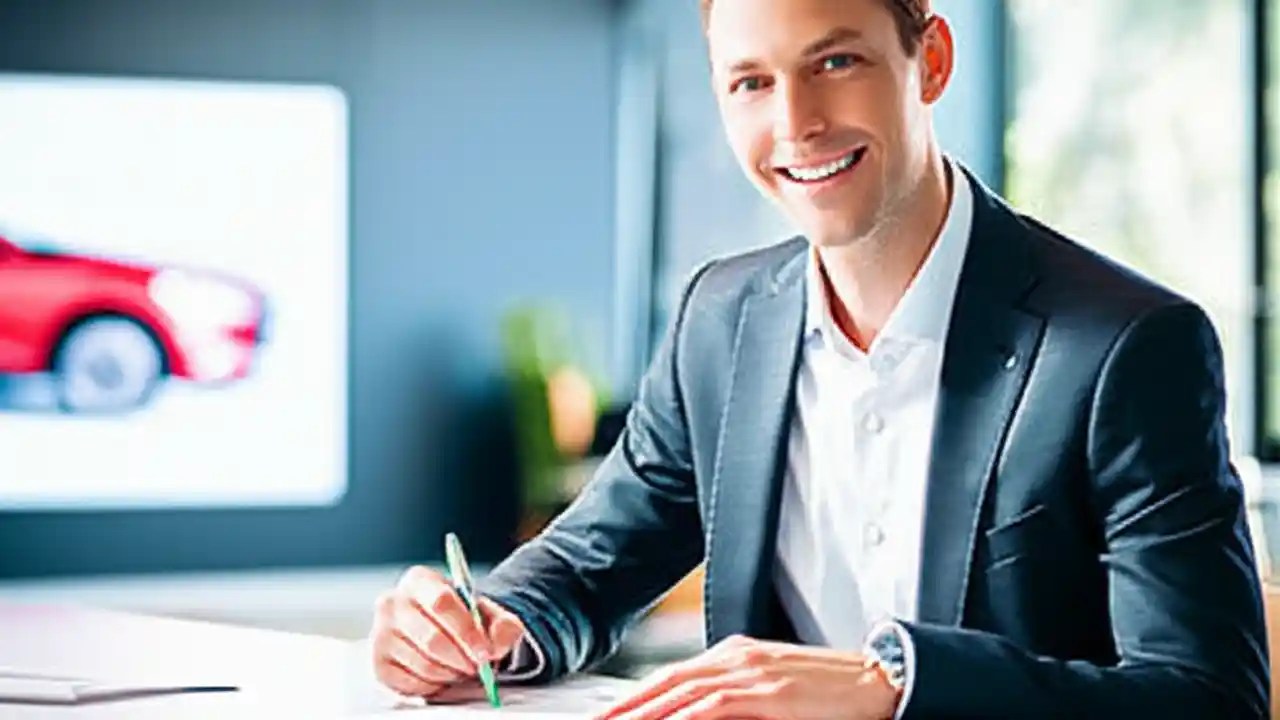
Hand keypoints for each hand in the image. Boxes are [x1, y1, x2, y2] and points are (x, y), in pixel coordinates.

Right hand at [370, 565, 527, 696]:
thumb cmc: (463, 618)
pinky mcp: (378, 662)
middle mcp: (392, 602)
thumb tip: (494, 646)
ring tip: (461, 668)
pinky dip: (434, 685)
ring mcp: (380, 633)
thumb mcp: (491, 615)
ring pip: (423, 664)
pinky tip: (442, 674)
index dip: (466, 631)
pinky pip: (411, 683)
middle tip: (477, 666)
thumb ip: (503, 625)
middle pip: (432, 638)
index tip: (485, 651)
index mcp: (419, 580)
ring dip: (450, 673)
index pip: (442, 602)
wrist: (444, 631)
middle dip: (461, 658)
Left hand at [595, 635, 898, 719]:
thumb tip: (696, 710)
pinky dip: (683, 717)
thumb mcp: (773, 686)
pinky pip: (714, 708)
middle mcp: (737, 658)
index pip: (673, 675)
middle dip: (628, 706)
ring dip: (645, 713)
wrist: (881, 679)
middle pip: (668, 682)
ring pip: (682, 693)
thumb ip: (734, 696)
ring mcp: (753, 674)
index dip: (637, 696)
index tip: (611, 715)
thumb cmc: (831, 690)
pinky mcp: (770, 694)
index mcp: (736, 654)